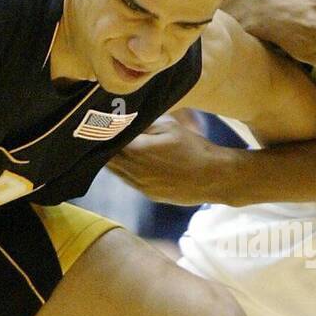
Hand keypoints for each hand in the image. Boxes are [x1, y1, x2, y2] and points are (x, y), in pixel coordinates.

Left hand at [109, 118, 238, 204]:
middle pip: (107, 160)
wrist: (216, 177)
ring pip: (116, 172)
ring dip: (114, 160)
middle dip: (105, 147)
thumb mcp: (169, 126)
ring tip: (114, 147)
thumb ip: (143, 124)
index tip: (100, 124)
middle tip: (103, 135)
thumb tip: (124, 121)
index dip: (103, 133)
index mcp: (137, 151)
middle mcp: (135, 172)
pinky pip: (129, 181)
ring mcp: (141, 186)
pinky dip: (125, 171)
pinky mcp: (149, 194)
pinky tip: (131, 162)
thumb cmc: (195, 148)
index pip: (108, 142)